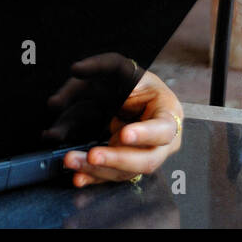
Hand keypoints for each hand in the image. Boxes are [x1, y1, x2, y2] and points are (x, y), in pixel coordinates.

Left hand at [62, 69, 182, 186]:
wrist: (128, 97)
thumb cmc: (130, 81)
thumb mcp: (120, 67)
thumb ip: (99, 64)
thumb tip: (76, 68)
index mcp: (169, 113)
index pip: (163, 128)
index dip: (145, 134)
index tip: (124, 134)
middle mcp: (163, 142)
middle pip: (146, 160)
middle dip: (116, 159)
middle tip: (92, 154)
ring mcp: (147, 156)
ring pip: (127, 172)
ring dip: (98, 170)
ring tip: (72, 161)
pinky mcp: (129, 166)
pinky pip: (114, 176)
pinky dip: (94, 177)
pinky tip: (78, 177)